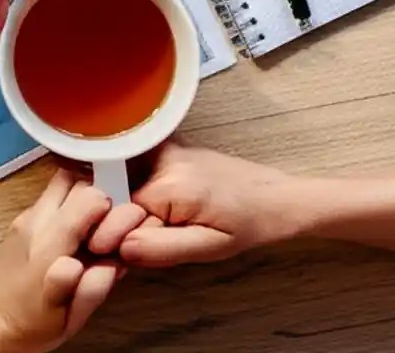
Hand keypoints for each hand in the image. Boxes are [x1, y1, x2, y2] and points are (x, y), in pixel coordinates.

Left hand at [0, 168, 119, 352]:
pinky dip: (66, 206)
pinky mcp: (19, 223)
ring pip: (59, 184)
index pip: (88, 198)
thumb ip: (94, 287)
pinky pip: (48, 199)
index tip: (116, 231)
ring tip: (87, 230)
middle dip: (96, 195)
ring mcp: (23, 221)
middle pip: (73, 180)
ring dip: (79, 198)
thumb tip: (111, 261)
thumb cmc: (32, 326)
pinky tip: (70, 235)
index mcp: (47, 249)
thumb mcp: (71, 318)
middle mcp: (32, 226)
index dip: (110, 208)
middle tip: (103, 226)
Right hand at [87, 142, 307, 266]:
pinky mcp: (166, 146)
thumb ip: (161, 249)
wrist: (277, 197)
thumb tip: (119, 247)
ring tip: (166, 216)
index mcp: (171, 186)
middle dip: (127, 220)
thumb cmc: (248, 224)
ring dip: (130, 203)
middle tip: (160, 233)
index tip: (139, 248)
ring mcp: (163, 148)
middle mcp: (162, 160)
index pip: (118, 216)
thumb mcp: (210, 248)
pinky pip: (133, 168)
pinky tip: (157, 199)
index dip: (123, 236)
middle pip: (117, 196)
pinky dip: (133, 185)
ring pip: (122, 181)